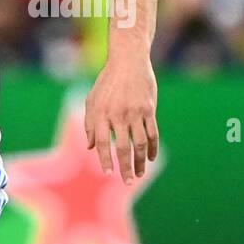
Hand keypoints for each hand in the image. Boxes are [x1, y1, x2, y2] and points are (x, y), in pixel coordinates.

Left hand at [84, 49, 157, 183]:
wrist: (128, 61)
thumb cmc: (107, 83)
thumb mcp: (92, 101)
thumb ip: (90, 124)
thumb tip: (91, 147)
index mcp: (101, 114)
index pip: (103, 143)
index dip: (105, 159)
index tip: (108, 173)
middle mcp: (118, 115)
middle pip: (123, 147)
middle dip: (125, 167)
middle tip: (127, 182)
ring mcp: (135, 112)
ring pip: (140, 143)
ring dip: (140, 161)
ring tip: (140, 174)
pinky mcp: (149, 109)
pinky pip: (152, 133)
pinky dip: (152, 147)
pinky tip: (150, 158)